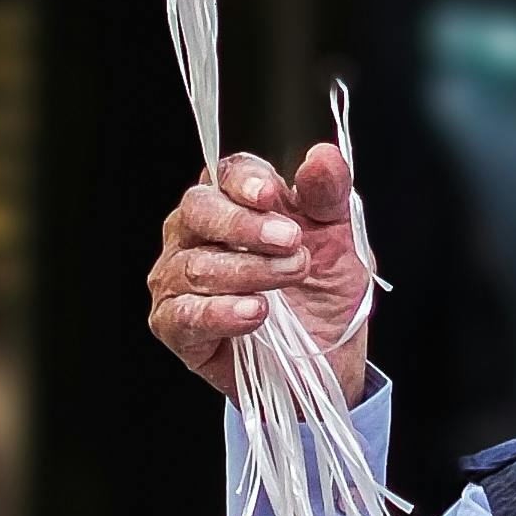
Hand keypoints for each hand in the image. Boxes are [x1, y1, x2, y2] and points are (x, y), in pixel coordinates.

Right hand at [149, 139, 377, 404]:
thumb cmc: (323, 292)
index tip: (271, 194)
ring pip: (194, 264)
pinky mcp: (174, 327)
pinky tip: (253, 312)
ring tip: (288, 279)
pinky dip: (220, 312)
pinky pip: (183, 314)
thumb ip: (329, 195)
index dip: (244, 181)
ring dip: (247, 271)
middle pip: (199, 211)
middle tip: (291, 242)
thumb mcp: (340, 239)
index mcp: (234, 202)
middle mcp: (197, 235)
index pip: (224, 174)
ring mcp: (179, 280)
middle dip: (243, 225)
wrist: (326, 359)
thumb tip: (322, 156)